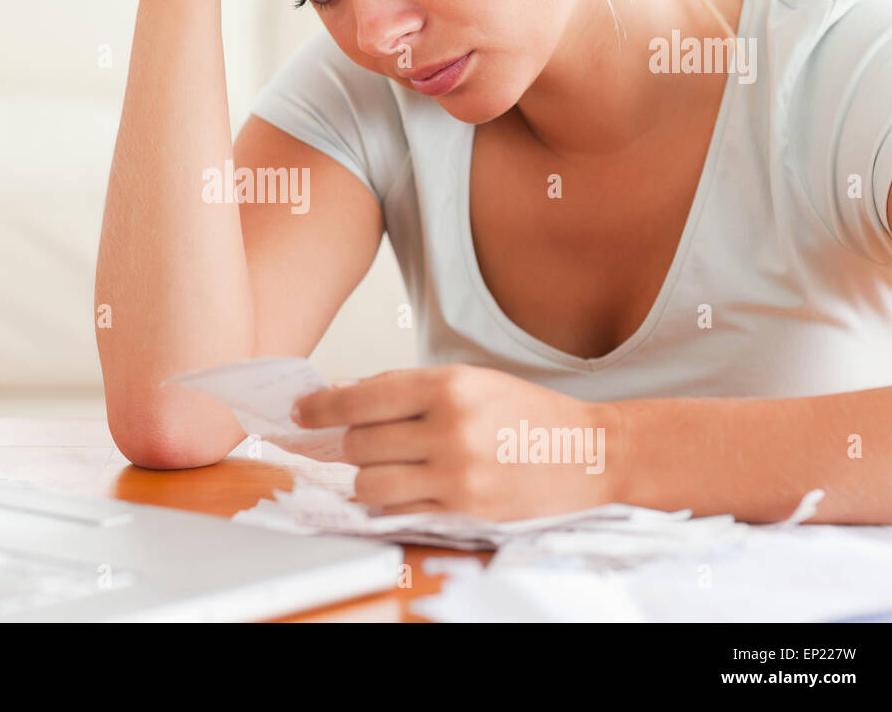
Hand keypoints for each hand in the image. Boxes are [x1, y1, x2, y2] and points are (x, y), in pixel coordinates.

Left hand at [292, 365, 623, 519]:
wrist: (591, 453)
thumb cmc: (526, 414)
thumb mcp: (469, 382)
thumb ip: (406, 390)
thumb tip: (342, 394)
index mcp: (449, 385)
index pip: (361, 397)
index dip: (321, 406)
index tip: (301, 411)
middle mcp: (449, 427)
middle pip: (358, 442)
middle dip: (349, 443)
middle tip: (360, 441)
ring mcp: (456, 473)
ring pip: (369, 482)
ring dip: (365, 477)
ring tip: (385, 467)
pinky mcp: (464, 509)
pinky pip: (398, 509)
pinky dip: (390, 501)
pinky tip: (405, 489)